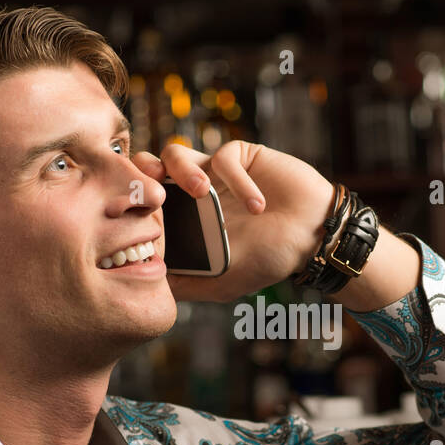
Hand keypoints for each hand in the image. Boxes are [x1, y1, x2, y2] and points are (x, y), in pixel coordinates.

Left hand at [130, 140, 334, 302]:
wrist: (312, 237)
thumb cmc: (270, 259)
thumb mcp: (223, 282)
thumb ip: (188, 285)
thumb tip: (150, 290)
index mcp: (181, 219)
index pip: (142, 202)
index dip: (132, 203)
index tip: (133, 217)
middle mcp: (191, 192)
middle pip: (147, 168)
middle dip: (141, 175)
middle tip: (152, 195)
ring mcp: (213, 171)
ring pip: (175, 154)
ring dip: (184, 172)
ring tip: (204, 194)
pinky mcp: (239, 156)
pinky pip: (223, 157)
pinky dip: (237, 180)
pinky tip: (256, 206)